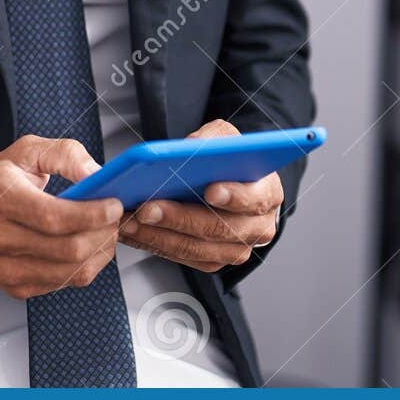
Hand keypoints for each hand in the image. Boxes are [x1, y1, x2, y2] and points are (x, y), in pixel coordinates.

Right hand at [0, 135, 123, 299]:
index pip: (53, 217)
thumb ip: (65, 154)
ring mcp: (6, 268)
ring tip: (104, 231)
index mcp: (0, 197)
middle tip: (114, 217)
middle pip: (67, 248)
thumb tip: (97, 174)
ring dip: (100, 251)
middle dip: (103, 233)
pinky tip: (87, 247)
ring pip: (71, 271)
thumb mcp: (25, 152)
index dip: (91, 214)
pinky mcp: (16, 287)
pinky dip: (86, 266)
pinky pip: (64, 284)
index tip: (113, 205)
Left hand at [117, 119, 283, 271]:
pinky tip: (133, 230)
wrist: (229, 183)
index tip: (210, 189)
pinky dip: (154, 244)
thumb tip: (193, 148)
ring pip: (197, 249)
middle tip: (148, 207)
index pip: (255, 198)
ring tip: (131, 220)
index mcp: (268, 193)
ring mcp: (236, 249)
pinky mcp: (214, 261)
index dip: (234, 196)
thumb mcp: (225, 138)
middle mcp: (258, 227)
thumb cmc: (229, 161)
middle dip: (179, 218)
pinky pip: (183, 258)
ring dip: (159, 236)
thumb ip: (214, 139)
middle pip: (219, 229)